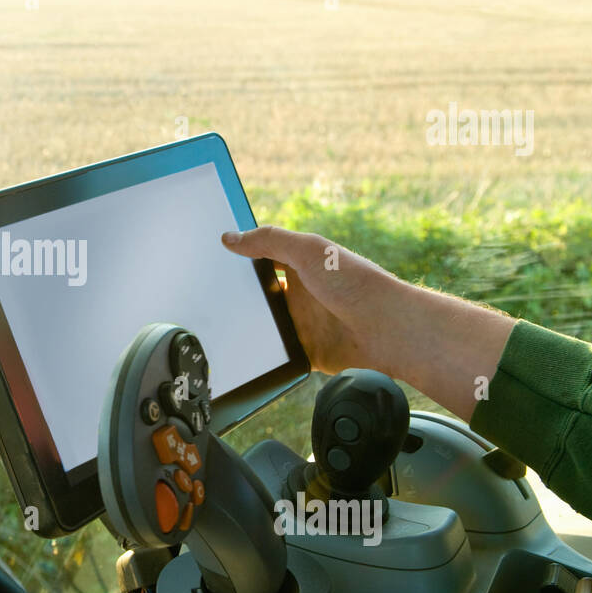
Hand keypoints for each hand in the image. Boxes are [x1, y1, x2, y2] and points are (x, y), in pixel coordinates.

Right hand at [221, 226, 400, 375]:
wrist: (387, 330)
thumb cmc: (355, 283)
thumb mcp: (308, 251)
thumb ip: (269, 241)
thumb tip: (230, 238)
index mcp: (300, 265)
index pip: (262, 258)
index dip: (238, 258)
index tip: (208, 260)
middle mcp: (300, 293)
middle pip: (259, 294)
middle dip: (235, 296)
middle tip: (204, 298)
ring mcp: (303, 323)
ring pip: (264, 325)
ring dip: (247, 327)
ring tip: (213, 329)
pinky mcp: (307, 352)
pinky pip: (278, 354)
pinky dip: (263, 354)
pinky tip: (243, 354)